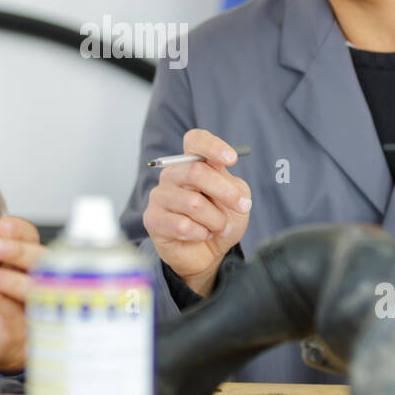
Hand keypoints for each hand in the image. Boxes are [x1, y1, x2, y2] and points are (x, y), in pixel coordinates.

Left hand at [0, 215, 44, 373]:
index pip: (28, 235)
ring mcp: (28, 301)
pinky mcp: (19, 324)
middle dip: (16, 249)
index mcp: (18, 255)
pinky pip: (14, 311)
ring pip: (30, 286)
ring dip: (8, 279)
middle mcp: (29, 275)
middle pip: (37, 257)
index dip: (17, 228)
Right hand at [143, 129, 250, 296]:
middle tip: (242, 206)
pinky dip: (201, 233)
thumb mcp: (236, 199)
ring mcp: (159, 195)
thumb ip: (230, 184)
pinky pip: (182, 225)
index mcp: (192, 162)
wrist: (208, 253)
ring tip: (219, 227)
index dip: (213, 146)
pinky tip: (200, 235)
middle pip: (196, 171)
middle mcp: (172, 174)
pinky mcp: (152, 218)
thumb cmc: (220, 220)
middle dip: (225, 192)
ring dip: (215, 219)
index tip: (232, 159)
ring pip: (193, 203)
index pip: (195, 140)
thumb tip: (223, 179)